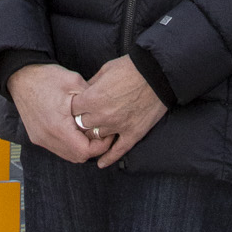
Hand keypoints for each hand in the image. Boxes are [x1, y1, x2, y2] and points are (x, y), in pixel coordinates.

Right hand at [9, 62, 100, 165]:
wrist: (20, 76)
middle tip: (101, 131)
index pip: (85, 151)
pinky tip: (75, 129)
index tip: (107, 133)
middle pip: (77, 157)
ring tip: (88, 129)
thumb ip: (91, 100)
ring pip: (68, 154)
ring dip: (81, 146)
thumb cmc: (45, 77)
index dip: (101, 145)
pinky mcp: (37, 137)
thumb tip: (105, 111)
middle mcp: (47, 137)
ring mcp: (40, 139)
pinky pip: (58, 148)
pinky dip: (70, 143)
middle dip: (93, 147)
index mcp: (57, 126)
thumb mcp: (74, 82)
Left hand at [69, 55, 165, 169]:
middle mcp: (102, 115)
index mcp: (92, 98)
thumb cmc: (131, 67)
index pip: (72, 110)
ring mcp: (117, 126)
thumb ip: (91, 84)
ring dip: (97, 132)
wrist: (158, 74)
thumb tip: (83, 92)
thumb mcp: (105, 70)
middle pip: (82, 125)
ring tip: (97, 129)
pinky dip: (108, 158)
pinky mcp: (133, 133)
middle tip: (87, 116)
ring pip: (97, 137)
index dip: (75, 107)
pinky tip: (100, 163)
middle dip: (83, 120)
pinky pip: (118, 150)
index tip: (79, 105)